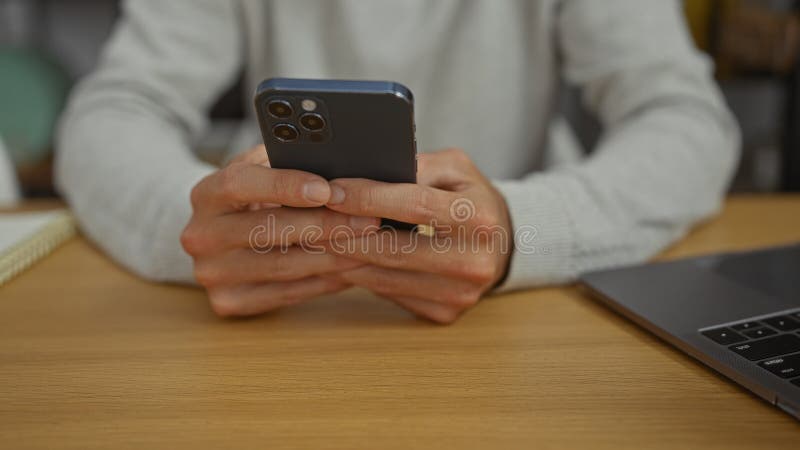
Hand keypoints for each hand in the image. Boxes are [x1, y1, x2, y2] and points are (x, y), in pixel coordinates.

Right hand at [181, 145, 378, 316]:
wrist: (221, 239)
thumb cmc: (254, 197)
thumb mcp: (260, 170)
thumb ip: (285, 163)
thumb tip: (338, 161)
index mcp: (205, 194)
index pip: (240, 184)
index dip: (285, 186)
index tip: (328, 189)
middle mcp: (201, 235)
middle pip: (269, 229)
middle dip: (326, 224)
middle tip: (370, 220)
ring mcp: (211, 273)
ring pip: (283, 265)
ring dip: (333, 256)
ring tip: (370, 246)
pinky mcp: (228, 302)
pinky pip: (286, 293)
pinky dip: (324, 281)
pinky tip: (351, 269)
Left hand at [322, 148, 511, 323]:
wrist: (503, 244)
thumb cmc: (471, 199)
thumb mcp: (455, 169)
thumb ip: (418, 166)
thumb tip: (368, 171)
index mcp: (479, 217)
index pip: (414, 205)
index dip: (368, 197)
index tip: (332, 190)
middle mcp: (474, 261)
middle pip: (394, 248)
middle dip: (345, 232)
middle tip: (309, 219)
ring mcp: (460, 293)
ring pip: (386, 277)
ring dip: (345, 259)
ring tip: (316, 239)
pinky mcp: (446, 313)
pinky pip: (391, 294)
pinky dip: (363, 278)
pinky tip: (342, 261)